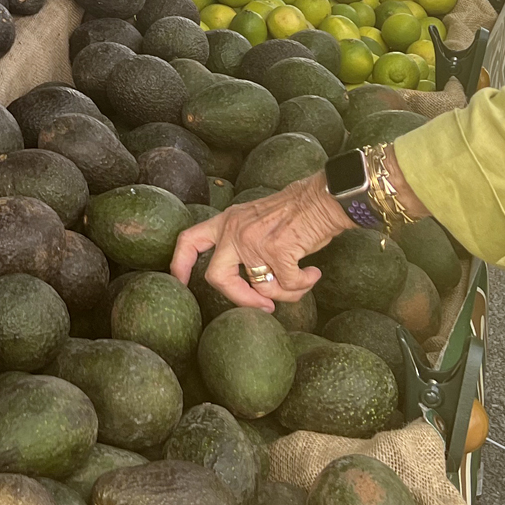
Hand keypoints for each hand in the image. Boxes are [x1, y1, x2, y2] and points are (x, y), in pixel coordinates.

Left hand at [169, 173, 353, 311]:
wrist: (324, 197)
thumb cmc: (297, 212)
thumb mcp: (256, 220)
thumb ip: (244, 245)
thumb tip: (253, 290)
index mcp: (227, 221)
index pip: (189, 240)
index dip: (179, 265)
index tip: (180, 283)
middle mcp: (234, 230)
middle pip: (216, 278)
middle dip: (239, 299)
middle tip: (264, 307)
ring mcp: (253, 240)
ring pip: (260, 287)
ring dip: (286, 293)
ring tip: (302, 281)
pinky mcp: (276, 250)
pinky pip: (288, 285)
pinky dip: (303, 284)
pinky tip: (313, 273)